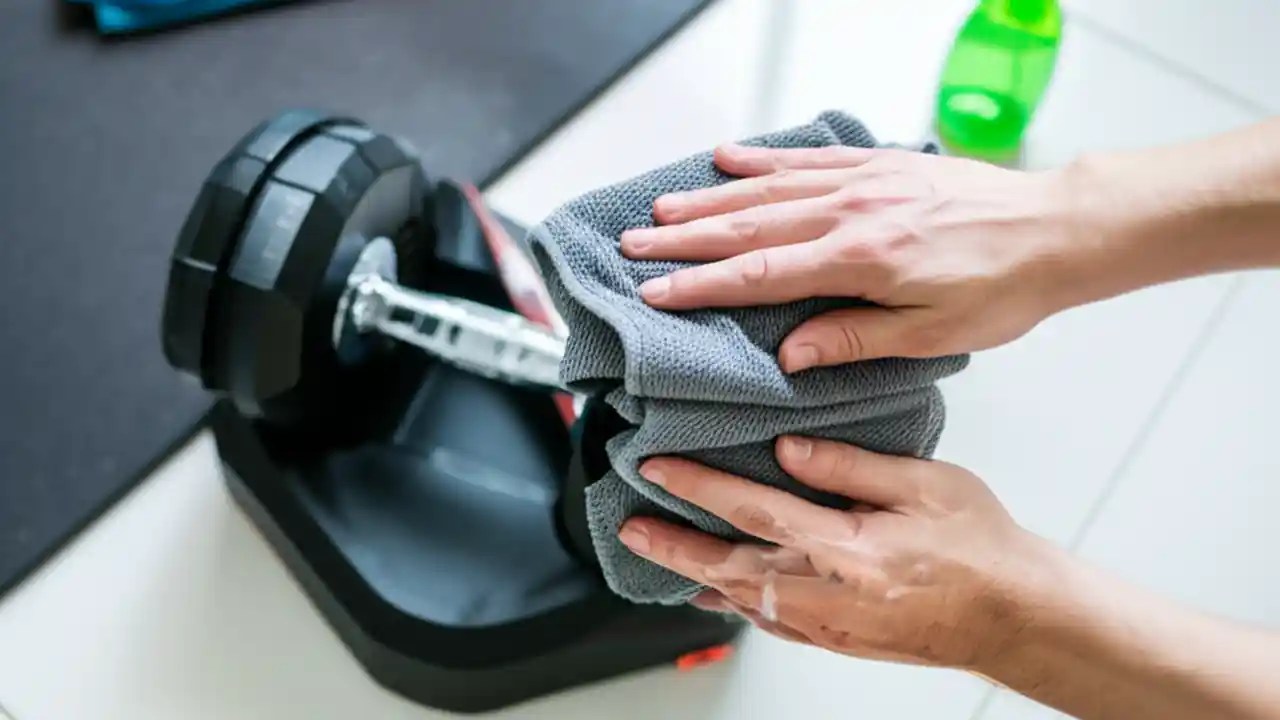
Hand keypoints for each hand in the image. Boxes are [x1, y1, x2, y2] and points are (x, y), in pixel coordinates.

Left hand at [617, 437, 1060, 668]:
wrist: (1016, 617)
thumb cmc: (982, 550)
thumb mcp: (925, 485)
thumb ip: (851, 466)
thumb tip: (790, 450)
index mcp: (847, 551)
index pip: (753, 513)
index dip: (699, 488)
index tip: (658, 470)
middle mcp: (828, 596)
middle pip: (729, 569)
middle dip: (672, 547)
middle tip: (631, 530)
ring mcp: (830, 626)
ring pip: (743, 600)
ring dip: (695, 575)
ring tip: (659, 555)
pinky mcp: (838, 640)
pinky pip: (771, 623)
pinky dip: (735, 605)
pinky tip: (717, 593)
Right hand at [620, 144, 1083, 370]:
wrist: (1055, 230)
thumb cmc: (1002, 287)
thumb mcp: (933, 334)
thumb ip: (855, 339)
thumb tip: (791, 352)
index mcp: (861, 260)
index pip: (760, 275)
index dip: (700, 286)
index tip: (654, 294)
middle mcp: (852, 212)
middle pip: (749, 226)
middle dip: (685, 237)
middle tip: (633, 245)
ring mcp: (863, 182)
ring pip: (768, 189)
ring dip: (710, 199)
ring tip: (660, 208)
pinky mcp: (878, 165)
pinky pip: (808, 158)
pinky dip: (764, 157)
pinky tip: (729, 157)